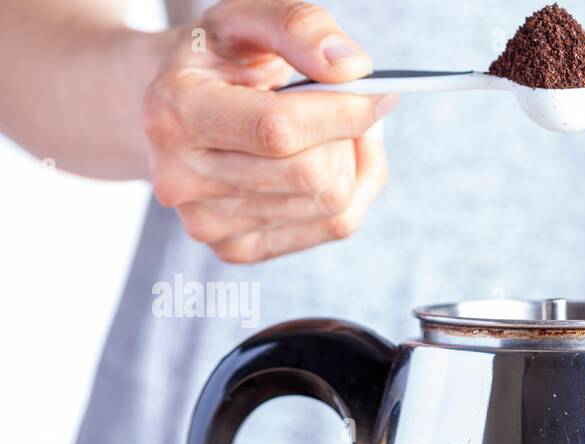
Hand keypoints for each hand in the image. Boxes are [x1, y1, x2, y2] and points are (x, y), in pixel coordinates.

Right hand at [142, 0, 394, 262]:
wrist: (179, 108)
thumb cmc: (220, 60)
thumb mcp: (248, 20)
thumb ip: (297, 26)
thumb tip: (352, 68)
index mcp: (174, 111)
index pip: (278, 130)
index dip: (343, 112)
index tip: (379, 94)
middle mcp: (180, 178)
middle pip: (312, 176)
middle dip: (346, 137)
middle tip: (346, 108)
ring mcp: (206, 224)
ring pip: (331, 205)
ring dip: (351, 162)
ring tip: (325, 130)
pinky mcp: (236, 250)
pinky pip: (331, 227)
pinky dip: (350, 191)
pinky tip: (326, 161)